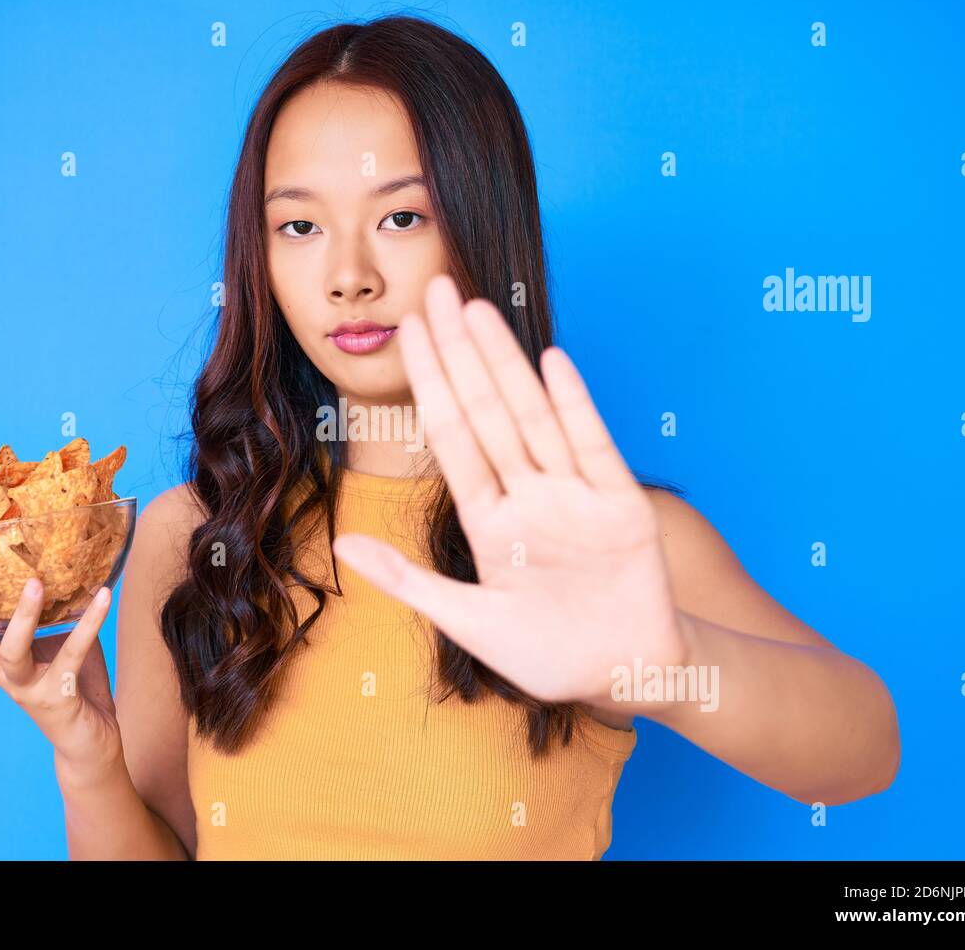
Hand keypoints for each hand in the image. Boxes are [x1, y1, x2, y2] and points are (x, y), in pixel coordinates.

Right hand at [0, 563, 123, 774]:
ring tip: (35, 582)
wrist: (90, 739)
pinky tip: (105, 595)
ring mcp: (27, 687)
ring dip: (22, 616)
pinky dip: (90, 622)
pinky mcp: (58, 696)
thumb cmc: (69, 680)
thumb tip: (55, 552)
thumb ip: (47, 605)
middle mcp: (1, 673)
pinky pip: (72, 654)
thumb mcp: (52, 636)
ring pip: (12, 652)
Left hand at [332, 274, 687, 709]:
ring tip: (478, 311)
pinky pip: (592, 446)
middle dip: (460, 352)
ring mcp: (573, 494)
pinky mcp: (620, 505)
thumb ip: (406, 581)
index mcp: (488, 518)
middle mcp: (528, 494)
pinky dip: (573, 406)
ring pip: (532, 416)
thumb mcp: (466, 620)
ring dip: (505, 365)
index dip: (429, 382)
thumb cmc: (545, 652)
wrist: (623, 675)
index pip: (450, 436)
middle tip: (436, 290)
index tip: (408, 330)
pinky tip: (550, 362)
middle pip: (486, 410)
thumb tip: (341, 546)